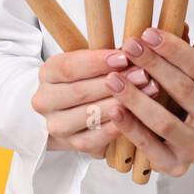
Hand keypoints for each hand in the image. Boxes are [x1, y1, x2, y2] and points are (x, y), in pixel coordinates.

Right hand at [32, 48, 159, 157]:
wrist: (72, 111)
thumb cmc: (88, 80)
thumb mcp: (91, 63)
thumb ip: (107, 57)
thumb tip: (134, 49)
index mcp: (47, 74)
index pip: (69, 67)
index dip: (97, 62)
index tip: (124, 57)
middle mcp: (46, 101)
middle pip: (80, 92)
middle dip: (116, 82)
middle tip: (143, 74)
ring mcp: (57, 125)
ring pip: (90, 115)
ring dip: (122, 103)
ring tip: (148, 91)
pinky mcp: (73, 145)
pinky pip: (97, 137)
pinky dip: (118, 126)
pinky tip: (137, 116)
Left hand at [103, 27, 193, 175]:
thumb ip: (185, 54)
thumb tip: (178, 22)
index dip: (174, 49)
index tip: (147, 33)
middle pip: (183, 90)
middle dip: (153, 65)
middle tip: (127, 46)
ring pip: (164, 121)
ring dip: (136, 97)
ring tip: (113, 78)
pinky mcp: (177, 166)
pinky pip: (150, 147)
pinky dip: (131, 128)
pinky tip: (114, 110)